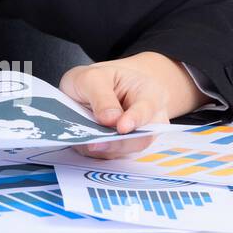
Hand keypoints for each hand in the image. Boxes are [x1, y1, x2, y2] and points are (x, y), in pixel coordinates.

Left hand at [60, 53, 179, 159]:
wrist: (95, 88)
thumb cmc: (99, 80)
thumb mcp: (93, 77)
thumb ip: (101, 95)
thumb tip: (109, 120)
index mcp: (150, 93)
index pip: (147, 109)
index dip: (135, 119)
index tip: (122, 127)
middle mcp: (149, 120)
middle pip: (141, 138)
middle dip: (118, 143)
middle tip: (95, 144)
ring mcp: (137, 137)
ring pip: (126, 151)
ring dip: (103, 148)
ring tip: (84, 140)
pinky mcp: (121, 150)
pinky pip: (111, 155)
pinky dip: (96, 151)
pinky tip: (83, 142)